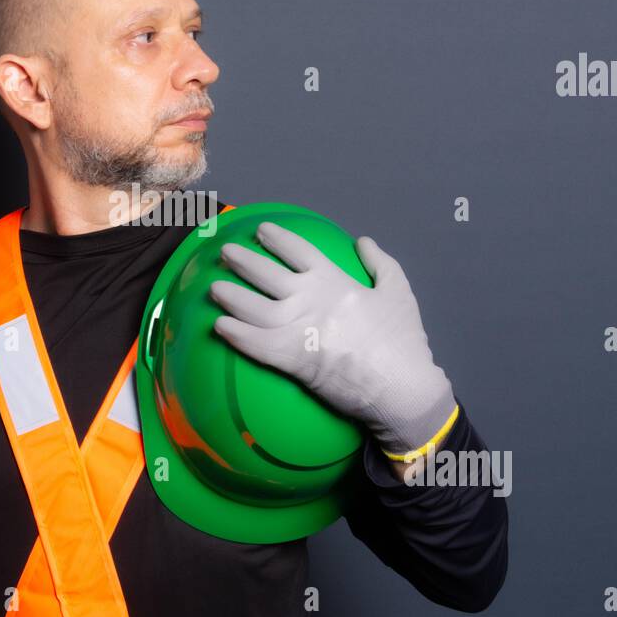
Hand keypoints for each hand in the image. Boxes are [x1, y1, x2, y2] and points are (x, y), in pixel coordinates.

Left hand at [209, 221, 458, 459]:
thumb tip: (363, 241)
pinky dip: (235, 334)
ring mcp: (297, 328)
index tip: (261, 230)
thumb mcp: (399, 291)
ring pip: (253, 307)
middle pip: (266, 274)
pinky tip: (219, 326)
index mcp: (334, 280)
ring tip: (214, 288)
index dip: (277, 238)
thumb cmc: (402, 339)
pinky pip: (255, 344)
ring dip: (230, 296)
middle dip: (243, 261)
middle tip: (225, 253)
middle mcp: (310, 298)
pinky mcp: (290, 359)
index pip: (298, 250)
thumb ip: (380, 262)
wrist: (400, 385)